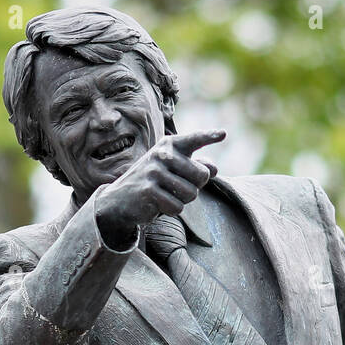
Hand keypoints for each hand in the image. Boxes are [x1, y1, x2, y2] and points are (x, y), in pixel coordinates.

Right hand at [95, 130, 223, 241]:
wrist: (120, 198)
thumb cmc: (153, 182)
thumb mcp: (173, 170)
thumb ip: (195, 167)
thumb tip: (213, 169)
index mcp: (169, 145)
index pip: (193, 139)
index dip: (209, 137)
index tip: (223, 134)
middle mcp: (162, 154)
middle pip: (202, 175)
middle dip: (196, 187)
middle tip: (178, 187)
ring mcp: (154, 172)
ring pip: (191, 193)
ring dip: (183, 201)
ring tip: (167, 195)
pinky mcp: (149, 190)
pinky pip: (177, 207)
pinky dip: (172, 210)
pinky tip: (158, 204)